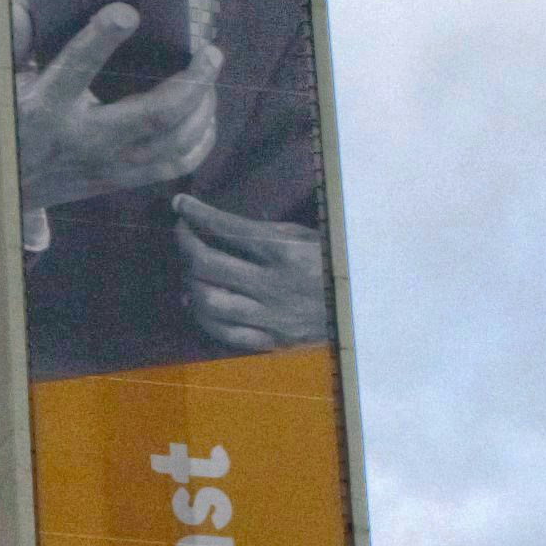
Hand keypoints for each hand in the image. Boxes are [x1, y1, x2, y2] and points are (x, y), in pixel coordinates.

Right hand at [14, 0, 217, 216]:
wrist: (6, 190)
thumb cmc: (10, 126)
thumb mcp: (2, 83)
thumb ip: (15, 42)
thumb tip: (24, 4)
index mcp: (48, 107)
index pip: (76, 68)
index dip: (101, 38)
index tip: (128, 13)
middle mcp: (84, 139)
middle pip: (154, 115)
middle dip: (193, 83)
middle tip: (211, 52)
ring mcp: (108, 166)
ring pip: (174, 143)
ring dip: (203, 109)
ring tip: (209, 76)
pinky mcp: (122, 182)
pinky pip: (175, 167)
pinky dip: (200, 142)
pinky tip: (206, 116)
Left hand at [173, 199, 328, 353]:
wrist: (364, 306)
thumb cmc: (332, 263)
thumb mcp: (304, 237)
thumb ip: (262, 233)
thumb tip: (215, 228)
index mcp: (285, 252)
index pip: (226, 228)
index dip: (196, 214)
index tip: (181, 204)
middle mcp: (274, 285)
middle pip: (208, 264)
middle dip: (185, 244)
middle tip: (182, 234)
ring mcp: (272, 316)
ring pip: (209, 302)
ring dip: (190, 283)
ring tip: (191, 272)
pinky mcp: (272, 340)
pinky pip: (225, 333)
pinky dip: (204, 317)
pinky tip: (199, 304)